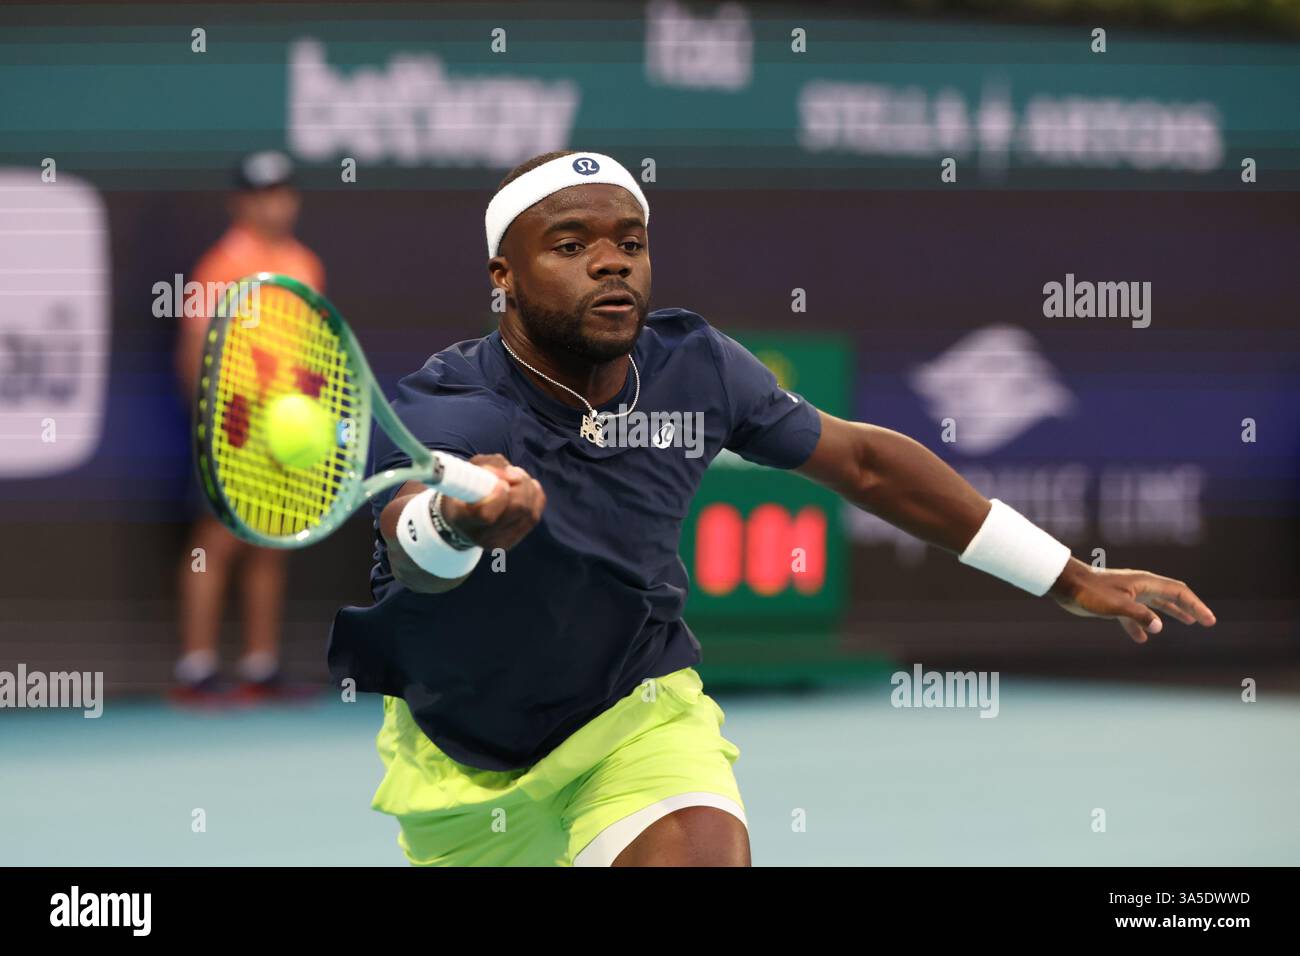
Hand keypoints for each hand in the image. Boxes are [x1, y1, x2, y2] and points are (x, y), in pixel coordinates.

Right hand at [439, 454, 544, 551]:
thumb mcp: (467, 472)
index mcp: (462, 518)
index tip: (501, 482)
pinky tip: (526, 488)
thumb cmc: (463, 490)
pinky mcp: (513, 540)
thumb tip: (511, 473)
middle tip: (512, 472)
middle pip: (518, 509)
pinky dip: (535, 497)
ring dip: (528, 488)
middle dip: (521, 485)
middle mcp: (482, 536)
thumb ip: (488, 467)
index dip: (499, 495)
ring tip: (517, 477)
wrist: (463, 520)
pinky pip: (535, 516)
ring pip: (530, 512)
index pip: (486, 514)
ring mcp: (500, 541)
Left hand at [1049, 558, 1216, 643]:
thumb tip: (1159, 628)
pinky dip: (1141, 626)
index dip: (1196, 605)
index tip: (1208, 621)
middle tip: (1206, 621)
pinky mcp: (1115, 603)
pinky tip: (1142, 638)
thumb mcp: (1115, 605)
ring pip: (1155, 604)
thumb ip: (1138, 615)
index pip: (1178, 592)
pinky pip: (1134, 615)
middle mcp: (1140, 586)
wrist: (1066, 585)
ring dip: (1171, 613)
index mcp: (1145, 582)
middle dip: (1189, 608)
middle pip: (1171, 596)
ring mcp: (1128, 594)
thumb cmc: (1090, 592)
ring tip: (1186, 622)